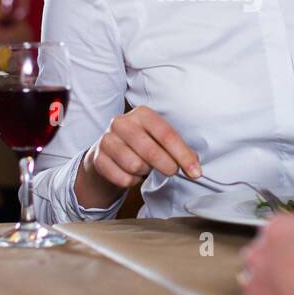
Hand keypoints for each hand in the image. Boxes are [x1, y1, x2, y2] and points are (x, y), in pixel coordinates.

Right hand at [75, 106, 200, 208]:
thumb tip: (194, 167)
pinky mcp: (98, 158)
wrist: (108, 153)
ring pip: (135, 165)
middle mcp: (122, 123)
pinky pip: (123, 178)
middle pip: (150, 150)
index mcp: (142, 114)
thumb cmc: (141, 145)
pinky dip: (132, 181)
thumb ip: (180, 151)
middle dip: (167, 166)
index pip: (166, 134)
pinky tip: (131, 174)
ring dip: (145, 172)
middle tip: (171, 171)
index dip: (183, 155)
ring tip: (145, 167)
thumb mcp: (160, 141)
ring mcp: (107, 140)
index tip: (195, 172)